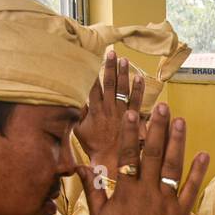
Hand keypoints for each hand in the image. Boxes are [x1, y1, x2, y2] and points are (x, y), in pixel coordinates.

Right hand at [75, 50, 143, 178]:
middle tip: (111, 52)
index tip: (93, 58)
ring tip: (124, 59)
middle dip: (110, 67)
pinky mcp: (134, 119)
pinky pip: (137, 101)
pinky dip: (138, 89)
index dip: (93, 72)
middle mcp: (109, 109)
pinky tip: (139, 78)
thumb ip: (77, 115)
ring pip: (123, 89)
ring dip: (124, 74)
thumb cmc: (94, 149)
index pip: (93, 88)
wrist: (111, 162)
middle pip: (109, 84)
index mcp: (94, 111)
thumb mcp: (78, 132)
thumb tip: (74, 101)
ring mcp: (122, 113)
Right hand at [80, 104, 208, 214]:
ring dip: (178, 142)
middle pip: (153, 154)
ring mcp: (167, 202)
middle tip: (162, 106)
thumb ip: (93, 190)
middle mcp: (148, 192)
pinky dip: (197, 172)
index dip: (130, 133)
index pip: (128, 155)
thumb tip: (82, 167)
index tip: (133, 113)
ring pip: (173, 166)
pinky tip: (204, 154)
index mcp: (126, 192)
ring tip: (180, 121)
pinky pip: (190, 189)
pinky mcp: (181, 214)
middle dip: (157, 128)